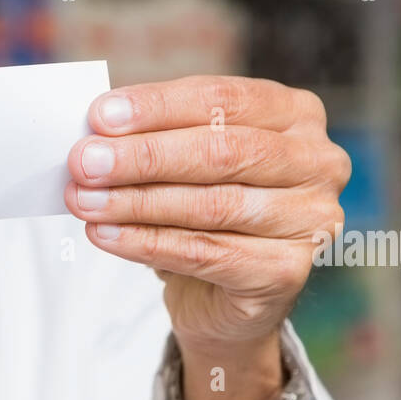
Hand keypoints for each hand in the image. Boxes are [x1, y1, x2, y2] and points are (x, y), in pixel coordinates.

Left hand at [63, 76, 350, 399]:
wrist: (222, 300)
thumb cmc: (202, 216)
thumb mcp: (182, 164)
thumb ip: (153, 140)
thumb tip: (96, 132)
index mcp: (295, 113)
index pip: (223, 99)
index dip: (158, 107)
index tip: (99, 116)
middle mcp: (317, 161)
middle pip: (220, 151)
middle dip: (143, 157)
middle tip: (83, 162)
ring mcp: (311, 218)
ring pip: (212, 205)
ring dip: (137, 203)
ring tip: (85, 201)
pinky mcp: (288, 271)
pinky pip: (207, 254)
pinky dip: (148, 244)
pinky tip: (106, 235)